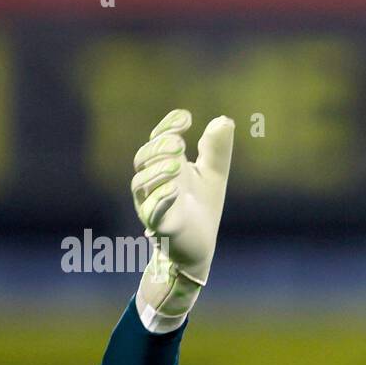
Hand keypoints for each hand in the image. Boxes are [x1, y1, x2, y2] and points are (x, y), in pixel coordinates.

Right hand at [131, 109, 234, 331]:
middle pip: (143, 158)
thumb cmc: (202, 208)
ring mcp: (152, 203)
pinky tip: (176, 188)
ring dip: (158, 170)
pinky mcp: (159, 226)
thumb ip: (216, 150)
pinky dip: (161, 198)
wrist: (201, 246)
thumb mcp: (214, 175)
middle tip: (180, 142)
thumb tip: (224, 120)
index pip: (158, 139)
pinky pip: (151, 211)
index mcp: (165, 165)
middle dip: (159, 147)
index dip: (168, 126)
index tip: (187, 118)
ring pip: (141, 183)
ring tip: (178, 163)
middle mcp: (153, 183)